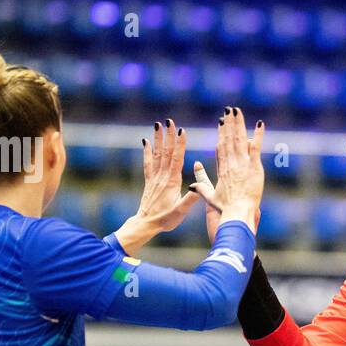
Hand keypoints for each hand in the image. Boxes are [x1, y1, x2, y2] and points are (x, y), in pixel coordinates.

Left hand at [115, 119, 202, 254]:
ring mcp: (154, 177)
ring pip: (157, 154)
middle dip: (168, 135)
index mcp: (172, 181)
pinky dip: (147, 151)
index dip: (179, 144)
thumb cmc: (165, 219)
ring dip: (158, 138)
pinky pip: (148, 162)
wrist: (146, 224)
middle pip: (166, 152)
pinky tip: (146, 141)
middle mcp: (162, 176)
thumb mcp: (181, 211)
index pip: (177, 159)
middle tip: (169, 120)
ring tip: (158, 124)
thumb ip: (190, 200)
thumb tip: (199, 189)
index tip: (181, 130)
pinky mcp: (149, 180)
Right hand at [188, 107, 263, 237]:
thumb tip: (191, 186)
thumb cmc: (225, 208)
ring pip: (240, 139)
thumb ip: (202, 189)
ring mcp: (242, 163)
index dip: (222, 133)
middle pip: (229, 139)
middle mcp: (231, 163)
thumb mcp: (211, 198)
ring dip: (238, 123)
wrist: (237, 212)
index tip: (221, 122)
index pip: (221, 147)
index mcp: (222, 169)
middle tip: (229, 109)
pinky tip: (260, 124)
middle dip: (229, 123)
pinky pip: (256, 147)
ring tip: (237, 110)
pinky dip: (258, 135)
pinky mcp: (254, 167)